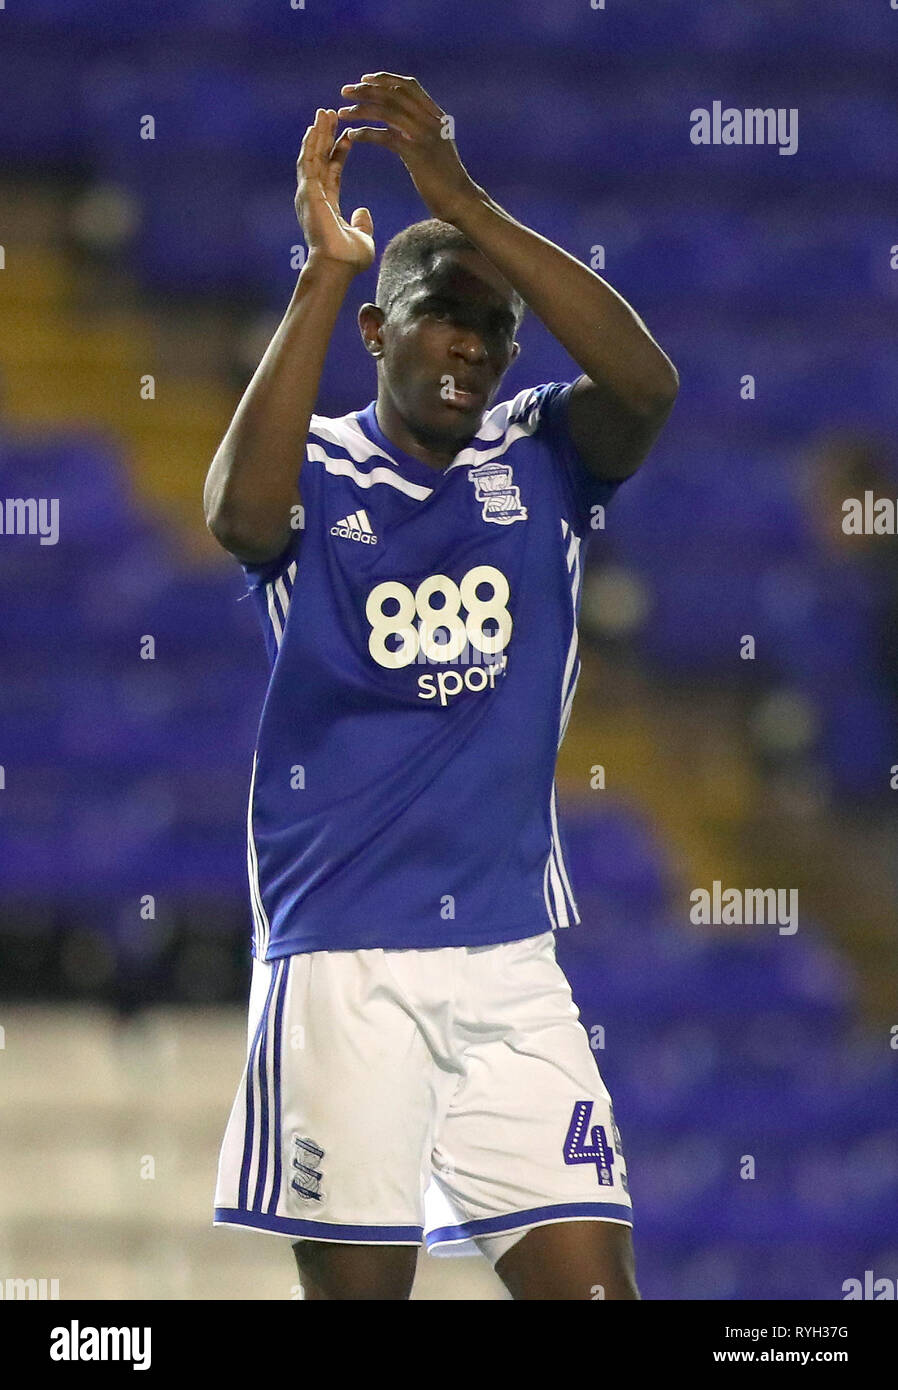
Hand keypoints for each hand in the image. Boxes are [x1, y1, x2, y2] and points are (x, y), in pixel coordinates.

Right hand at [294, 108, 374, 271]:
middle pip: (319, 158)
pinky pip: (308, 161)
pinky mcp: (307, 191)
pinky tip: (315, 127)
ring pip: (311, 155)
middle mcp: (315, 196)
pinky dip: (311, 143)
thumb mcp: (362, 237)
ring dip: (317, 133)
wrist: (337, 266)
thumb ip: (362, 223)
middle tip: (331, 114)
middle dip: (325, 136)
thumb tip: (363, 211)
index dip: (339, 152)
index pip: (332, 171)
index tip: (348, 135)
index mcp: (327, 204)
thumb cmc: (348, 260)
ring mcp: (309, 193)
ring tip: (323, 113)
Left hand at [337, 74, 480, 224]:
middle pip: (394, 94)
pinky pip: (386, 136)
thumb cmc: (446, 180)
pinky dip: (366, 133)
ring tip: (342, 112)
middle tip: (345, 91)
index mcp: (436, 116)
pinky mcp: (417, 155)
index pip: (409, 85)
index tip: (364, 79)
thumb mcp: (436, 147)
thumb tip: (401, 122)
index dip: (385, 79)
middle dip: (367, 89)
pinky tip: (353, 136)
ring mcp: (425, 136)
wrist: (461, 201)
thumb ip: (421, 131)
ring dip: (361, 109)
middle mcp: (431, 121)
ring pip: (387, 111)